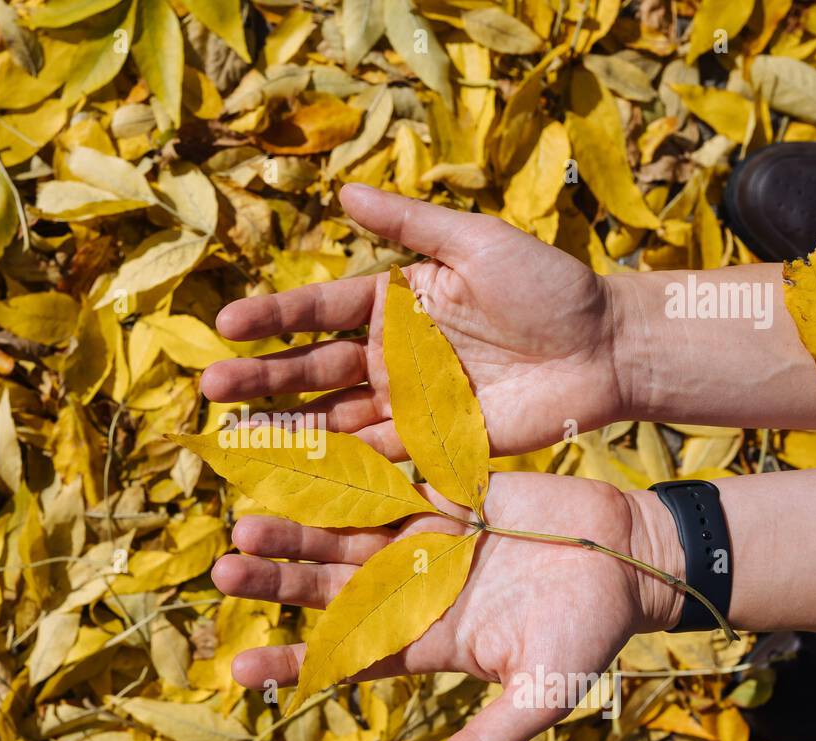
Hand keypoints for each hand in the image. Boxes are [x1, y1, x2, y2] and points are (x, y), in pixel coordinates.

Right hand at [201, 184, 629, 458]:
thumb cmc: (546, 286)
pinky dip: (337, 466)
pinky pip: (377, 457)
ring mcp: (408, 402)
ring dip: (286, 428)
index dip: (272, 318)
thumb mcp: (475, 242)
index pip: (318, 311)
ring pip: (333, 418)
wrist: (604, 348)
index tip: (226, 323)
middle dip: (262, 379)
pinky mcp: (434, 443)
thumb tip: (340, 192)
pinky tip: (295, 473)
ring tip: (235, 436)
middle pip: (312, 369)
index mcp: (393, 303)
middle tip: (212, 388)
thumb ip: (409, 223)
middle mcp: (390, 354)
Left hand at [215, 472, 683, 740]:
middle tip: (225, 571)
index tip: (240, 669)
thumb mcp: (538, 695)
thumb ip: (485, 740)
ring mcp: (425, 539)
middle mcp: (412, 589)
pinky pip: (387, 483)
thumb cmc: (589, 633)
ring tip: (247, 522)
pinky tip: (302, 465)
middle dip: (279, 581)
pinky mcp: (444, 493)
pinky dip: (347, 477)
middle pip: (331, 586)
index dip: (294, 661)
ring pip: (346, 533)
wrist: (629, 556)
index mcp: (426, 638)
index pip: (346, 654)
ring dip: (299, 527)